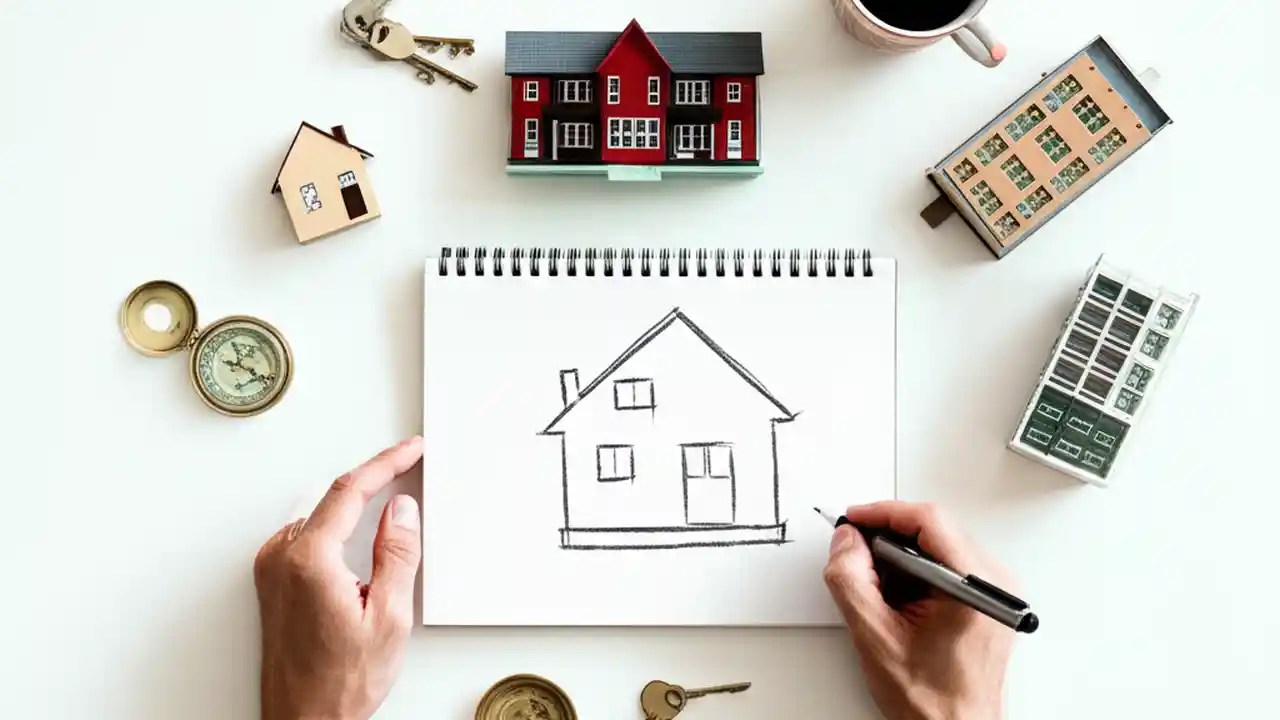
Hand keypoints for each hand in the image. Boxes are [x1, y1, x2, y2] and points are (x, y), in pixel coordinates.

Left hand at [254, 437, 423, 719]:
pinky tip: (357, 534)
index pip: (350, 491)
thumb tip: (400, 510)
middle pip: (333, 499)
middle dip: (373, 479)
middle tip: (407, 463)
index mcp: (310, 561)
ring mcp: (271, 571)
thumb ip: (397, 554)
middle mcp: (281, 560)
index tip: (410, 449)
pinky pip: (306, 537)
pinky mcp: (271, 583)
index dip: (386, 463)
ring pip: (320, 516)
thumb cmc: (340, 683)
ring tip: (388, 497)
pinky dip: (335, 527)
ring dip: (353, 505)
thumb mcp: (389, 617)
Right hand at [824, 502, 1014, 719]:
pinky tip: (898, 598)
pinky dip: (914, 571)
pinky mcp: (986, 599)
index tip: (854, 520)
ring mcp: (994, 591)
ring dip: (900, 556)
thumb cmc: (931, 701)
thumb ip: (852, 582)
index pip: (929, 521)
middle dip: (888, 537)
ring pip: (938, 545)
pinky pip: (946, 564)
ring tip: (879, 588)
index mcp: (975, 589)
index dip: (884, 513)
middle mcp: (994, 583)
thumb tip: (846, 542)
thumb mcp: (875, 638)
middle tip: (856, 555)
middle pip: (935, 529)